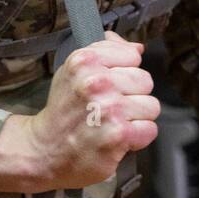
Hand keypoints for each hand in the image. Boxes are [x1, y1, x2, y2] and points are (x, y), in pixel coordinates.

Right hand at [0, 31, 158, 192]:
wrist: (46, 149)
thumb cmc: (64, 109)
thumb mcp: (74, 69)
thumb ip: (106, 51)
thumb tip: (138, 48)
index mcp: (85, 60)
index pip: (133, 55)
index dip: (124, 71)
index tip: (110, 83)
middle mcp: (97, 81)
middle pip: (145, 80)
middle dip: (133, 95)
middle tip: (111, 106)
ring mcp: (109, 108)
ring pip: (152, 106)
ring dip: (137, 117)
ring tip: (114, 122)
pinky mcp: (119, 134)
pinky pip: (150, 129)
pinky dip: (138, 137)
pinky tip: (118, 138)